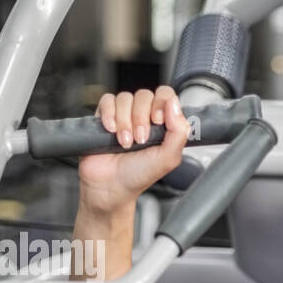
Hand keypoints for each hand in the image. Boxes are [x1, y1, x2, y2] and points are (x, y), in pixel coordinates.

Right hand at [77, 86, 189, 214]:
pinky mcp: (104, 116)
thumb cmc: (139, 175)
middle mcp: (143, 116)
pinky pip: (107, 100)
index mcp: (162, 124)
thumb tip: (174, 105)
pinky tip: (111, 131)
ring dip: (125, 121)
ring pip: (125, 98)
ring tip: (125, 143)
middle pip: (144, 95)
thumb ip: (178, 132)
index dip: (162, 103)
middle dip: (141, 118)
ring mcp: (123, 115)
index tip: (158, 122)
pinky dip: (109, 115)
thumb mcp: (168, 158)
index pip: (166, 95)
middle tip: (140, 139)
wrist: (112, 186)